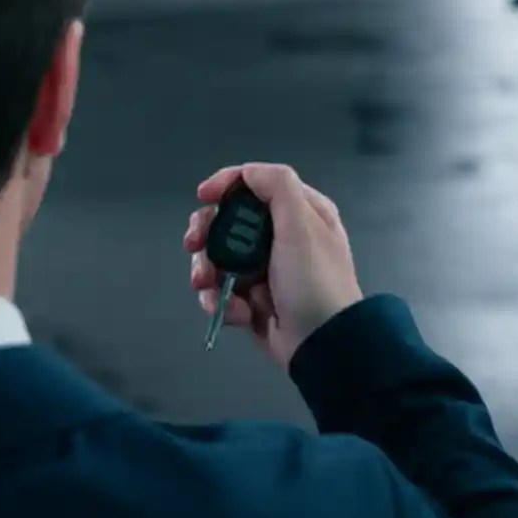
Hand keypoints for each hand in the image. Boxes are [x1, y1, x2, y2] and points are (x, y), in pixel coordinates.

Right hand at [183, 163, 363, 368]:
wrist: (323, 345)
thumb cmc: (315, 280)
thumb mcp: (302, 225)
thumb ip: (277, 186)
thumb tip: (247, 172)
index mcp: (299, 213)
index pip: (255, 185)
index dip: (225, 185)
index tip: (203, 196)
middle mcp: (281, 237)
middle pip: (228, 221)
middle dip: (206, 233)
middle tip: (194, 246)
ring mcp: (264, 270)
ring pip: (218, 258)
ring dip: (206, 272)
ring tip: (207, 286)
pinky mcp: (252, 301)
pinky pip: (222, 292)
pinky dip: (221, 302)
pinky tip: (236, 314)